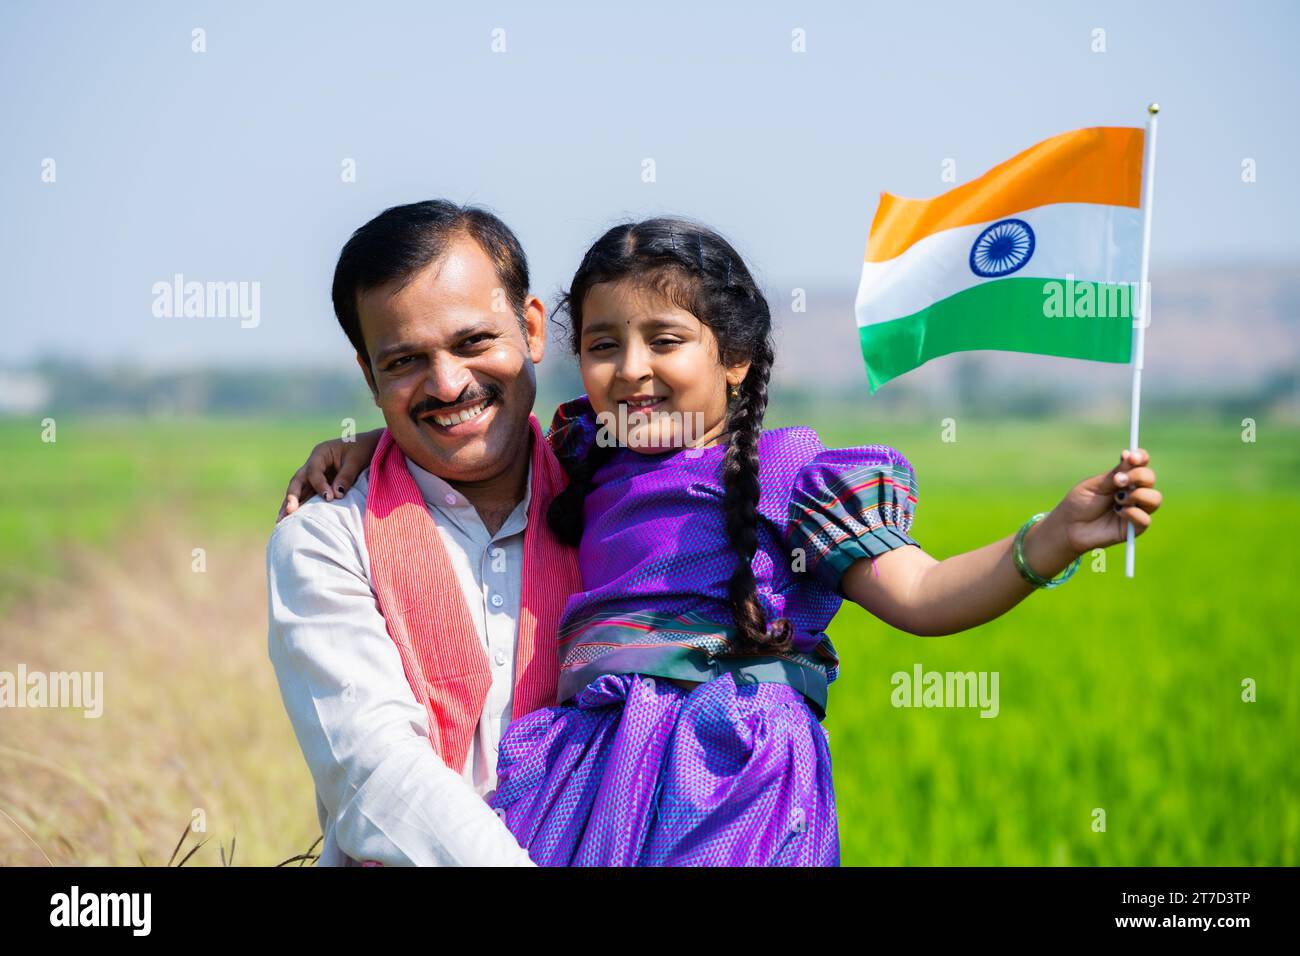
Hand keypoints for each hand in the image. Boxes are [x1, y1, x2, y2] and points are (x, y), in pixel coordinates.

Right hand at [277, 428, 383, 521]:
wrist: (371, 447)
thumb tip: (336, 495)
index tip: (329, 498)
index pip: (314, 471)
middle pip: (298, 480)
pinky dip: (301, 506)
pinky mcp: (320, 485)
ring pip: (299, 490)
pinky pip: (307, 496)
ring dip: (290, 504)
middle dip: (292, 496)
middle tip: (289, 511)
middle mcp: (314, 464)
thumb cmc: (363, 450)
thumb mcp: (356, 461)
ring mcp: (315, 475)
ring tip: (281, 521)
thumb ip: (345, 476)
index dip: (319, 485)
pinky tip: (292, 520)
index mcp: (321, 453)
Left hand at [1042, 447, 1162, 556]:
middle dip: (1137, 476)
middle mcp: (1133, 492)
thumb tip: (1129, 455)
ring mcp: (1136, 510)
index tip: (1132, 457)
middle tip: (1118, 480)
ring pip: (1155, 499)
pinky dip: (1133, 513)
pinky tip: (1118, 512)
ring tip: (1117, 499)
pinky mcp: (1135, 528)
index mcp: (1124, 478)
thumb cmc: (1079, 503)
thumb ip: (1114, 474)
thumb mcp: (1095, 485)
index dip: (1141, 457)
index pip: (1141, 463)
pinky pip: (1145, 519)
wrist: (1069, 527)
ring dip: (1138, 495)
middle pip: (1150, 478)